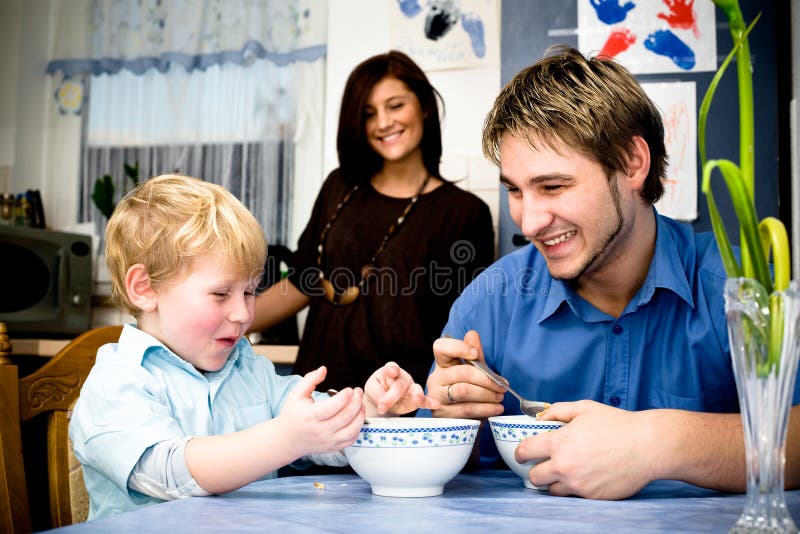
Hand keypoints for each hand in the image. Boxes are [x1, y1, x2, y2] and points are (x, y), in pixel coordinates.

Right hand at [277, 366, 365, 455]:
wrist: (286, 440)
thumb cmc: (293, 414)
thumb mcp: (296, 394)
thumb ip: (310, 379)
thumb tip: (324, 369)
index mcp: (310, 416)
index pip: (332, 407)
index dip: (345, 396)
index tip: (350, 389)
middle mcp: (320, 430)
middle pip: (345, 417)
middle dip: (357, 401)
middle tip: (358, 392)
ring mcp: (327, 441)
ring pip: (352, 430)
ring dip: (361, 416)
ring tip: (361, 405)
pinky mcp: (332, 447)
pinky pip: (351, 440)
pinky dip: (358, 428)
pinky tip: (357, 418)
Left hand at [364, 361, 439, 415]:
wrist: (383, 401)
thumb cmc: (377, 390)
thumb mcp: (371, 389)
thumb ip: (376, 392)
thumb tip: (382, 401)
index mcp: (390, 371)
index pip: (392, 367)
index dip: (392, 369)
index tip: (392, 372)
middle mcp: (402, 378)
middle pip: (400, 384)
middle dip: (391, 396)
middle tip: (381, 407)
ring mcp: (411, 388)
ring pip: (416, 390)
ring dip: (416, 395)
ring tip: (418, 398)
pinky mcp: (416, 400)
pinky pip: (424, 401)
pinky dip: (430, 403)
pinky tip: (436, 404)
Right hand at [426, 330, 504, 418]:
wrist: (463, 419)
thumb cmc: (469, 390)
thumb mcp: (474, 372)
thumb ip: (475, 355)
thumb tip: (472, 334)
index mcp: (442, 364)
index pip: (441, 347)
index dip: (458, 348)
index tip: (476, 354)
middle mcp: (435, 379)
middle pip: (462, 373)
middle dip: (487, 379)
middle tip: (502, 386)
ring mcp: (436, 397)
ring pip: (464, 391)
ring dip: (487, 395)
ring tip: (500, 398)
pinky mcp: (442, 415)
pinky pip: (466, 410)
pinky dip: (485, 409)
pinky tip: (496, 409)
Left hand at [518, 400, 654, 498]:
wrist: (647, 446)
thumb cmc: (617, 425)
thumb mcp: (584, 408)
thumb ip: (557, 411)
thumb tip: (541, 419)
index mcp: (559, 443)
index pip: (525, 451)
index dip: (521, 452)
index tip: (522, 453)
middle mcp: (564, 467)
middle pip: (534, 477)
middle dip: (536, 470)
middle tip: (544, 464)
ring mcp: (578, 485)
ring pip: (552, 490)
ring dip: (554, 482)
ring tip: (565, 472)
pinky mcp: (592, 497)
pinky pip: (574, 496)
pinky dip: (574, 488)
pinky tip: (584, 476)